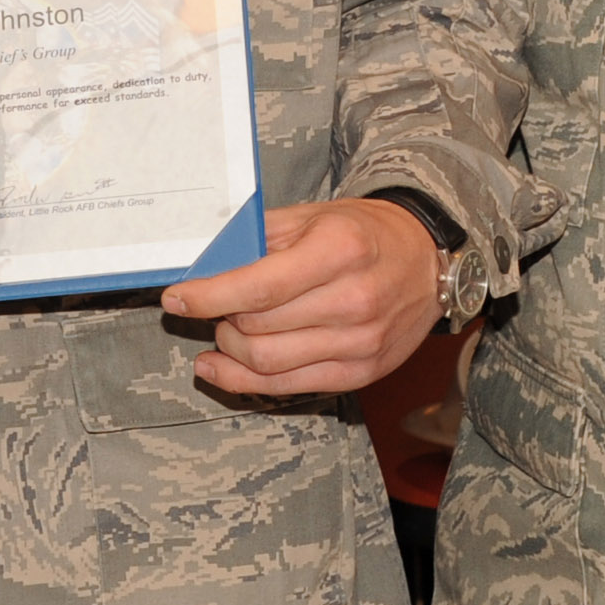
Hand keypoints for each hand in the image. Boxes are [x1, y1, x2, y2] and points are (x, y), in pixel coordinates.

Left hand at [162, 196, 440, 399]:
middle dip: (218, 319)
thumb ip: (258, 237)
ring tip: (222, 332)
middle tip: (209, 305)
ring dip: (229, 350)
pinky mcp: (361, 373)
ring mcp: (360, 343)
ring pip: (267, 363)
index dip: (206, 296)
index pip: (256, 287)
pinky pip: (288, 387)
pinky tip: (220, 367)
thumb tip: (203, 262)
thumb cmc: (364, 233)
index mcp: (339, 251)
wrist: (428, 260)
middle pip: (257, 327)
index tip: (176, 298)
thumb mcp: (312, 216)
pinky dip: (244, 381)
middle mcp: (353, 301)